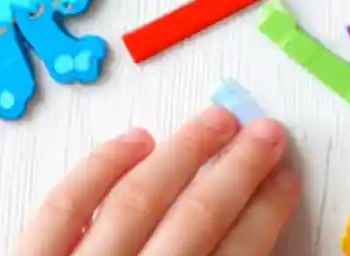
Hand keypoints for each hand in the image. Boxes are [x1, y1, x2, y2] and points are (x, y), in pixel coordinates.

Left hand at [18, 106, 300, 255]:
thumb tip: (250, 229)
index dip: (265, 216)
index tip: (286, 180)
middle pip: (193, 221)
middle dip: (237, 172)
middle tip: (267, 133)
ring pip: (135, 202)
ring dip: (183, 154)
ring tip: (217, 120)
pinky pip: (63, 209)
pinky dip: (100, 169)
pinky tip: (136, 140)